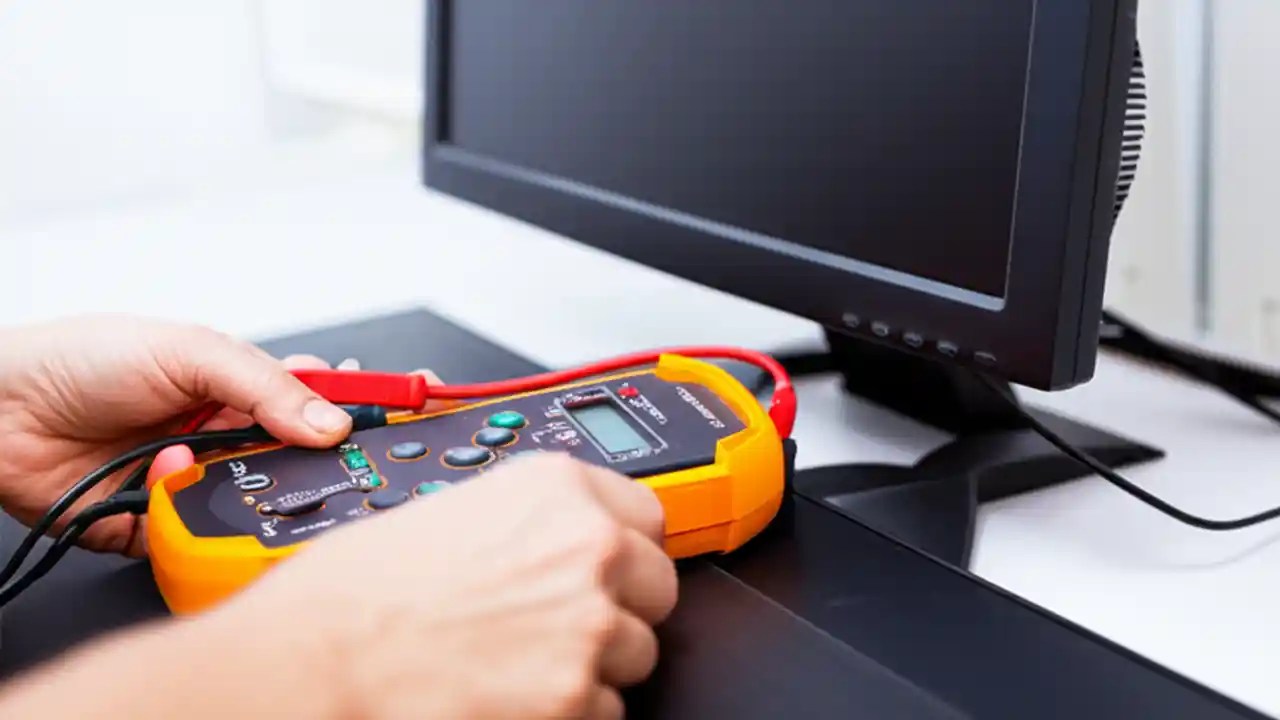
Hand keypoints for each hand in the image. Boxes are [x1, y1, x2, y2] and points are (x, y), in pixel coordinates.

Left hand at [0, 314, 441, 555]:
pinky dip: (181, 503)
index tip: (415, 406)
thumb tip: (334, 423)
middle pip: (301, 460)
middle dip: (308, 458)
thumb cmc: (85, 358)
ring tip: (191, 446)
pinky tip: (154, 468)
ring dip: (232, 478)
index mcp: (246, 386)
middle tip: (314, 453)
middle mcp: (229, 435)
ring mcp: (199, 480)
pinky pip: (200, 532)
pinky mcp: (164, 524)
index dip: (371, 405)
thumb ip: (270, 387)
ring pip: (256, 501)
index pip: (327, 398)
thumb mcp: (192, 350)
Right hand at [201, 453, 678, 718]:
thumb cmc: (355, 592)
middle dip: (617, 606)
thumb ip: (528, 519)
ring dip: (591, 663)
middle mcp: (587, 548)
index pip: (647, 516)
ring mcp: (588, 625)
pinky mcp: (577, 697)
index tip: (611, 565)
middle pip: (655, 585)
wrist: (316, 662)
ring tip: (519, 661)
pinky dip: (567, 710)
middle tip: (558, 621)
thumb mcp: (452, 510)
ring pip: (634, 652)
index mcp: (555, 488)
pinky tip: (510, 695)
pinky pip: (604, 709)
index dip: (623, 547)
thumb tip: (558, 539)